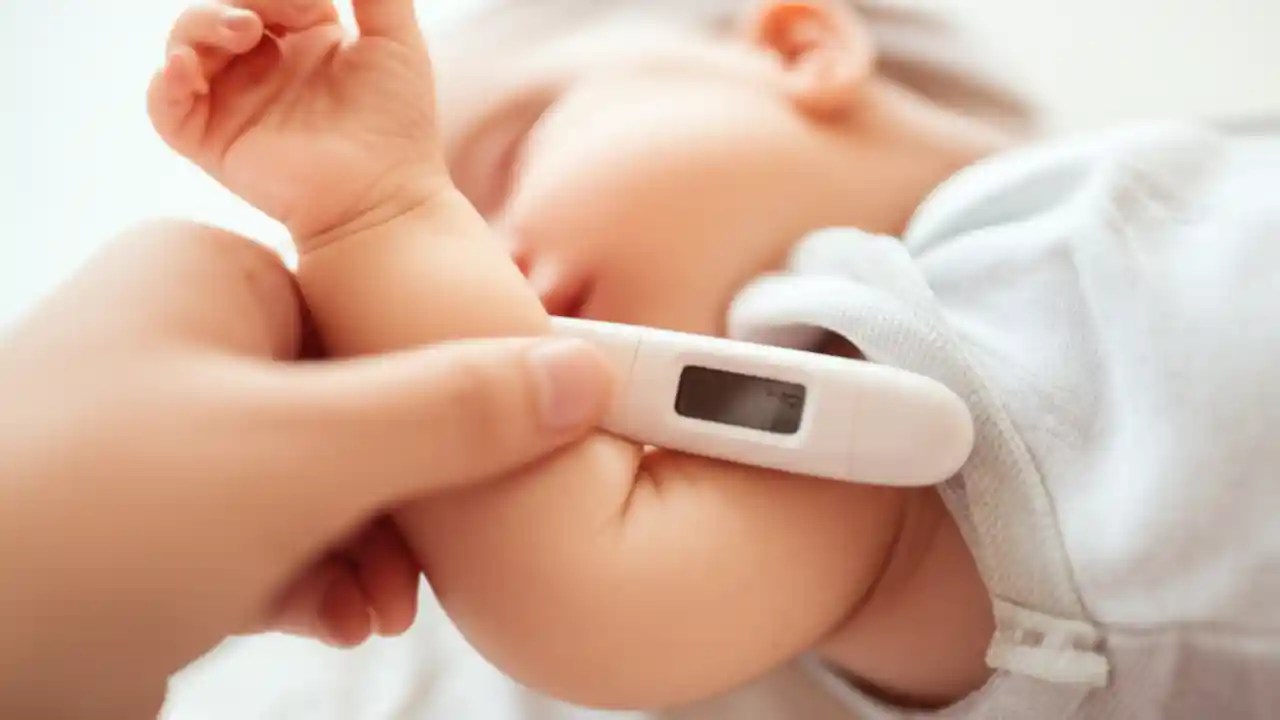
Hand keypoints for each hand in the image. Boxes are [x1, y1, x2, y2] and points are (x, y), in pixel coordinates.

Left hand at [0, 221, 611, 718]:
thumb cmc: (75, 523)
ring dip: (368, 550)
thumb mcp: (302, 453)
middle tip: (436, 557)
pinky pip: (271, 536)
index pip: (377, 322)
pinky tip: (335, 617)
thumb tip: (576, 374)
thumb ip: (452, 410)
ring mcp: (166, 443)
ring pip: (322, 484)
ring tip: (380, 606)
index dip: (447, 398)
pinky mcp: (155, 529)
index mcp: (208, 279)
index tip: (497, 461)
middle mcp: (183, 347)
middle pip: (359, 409)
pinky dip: (315, 580)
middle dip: (406, 497)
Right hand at [147, 0, 443, 243]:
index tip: (314, 3)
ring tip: (242, 32)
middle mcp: (263, 66)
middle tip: (268, 15)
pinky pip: (165, 108)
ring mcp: (233, 102)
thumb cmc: (398, 124)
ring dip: (202, 24)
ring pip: (185, 44)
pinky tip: (187, 68)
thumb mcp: (395, 39)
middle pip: (219, 8)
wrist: (385, 199)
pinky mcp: (212, 142)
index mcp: (304, 38)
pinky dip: (166, 83)